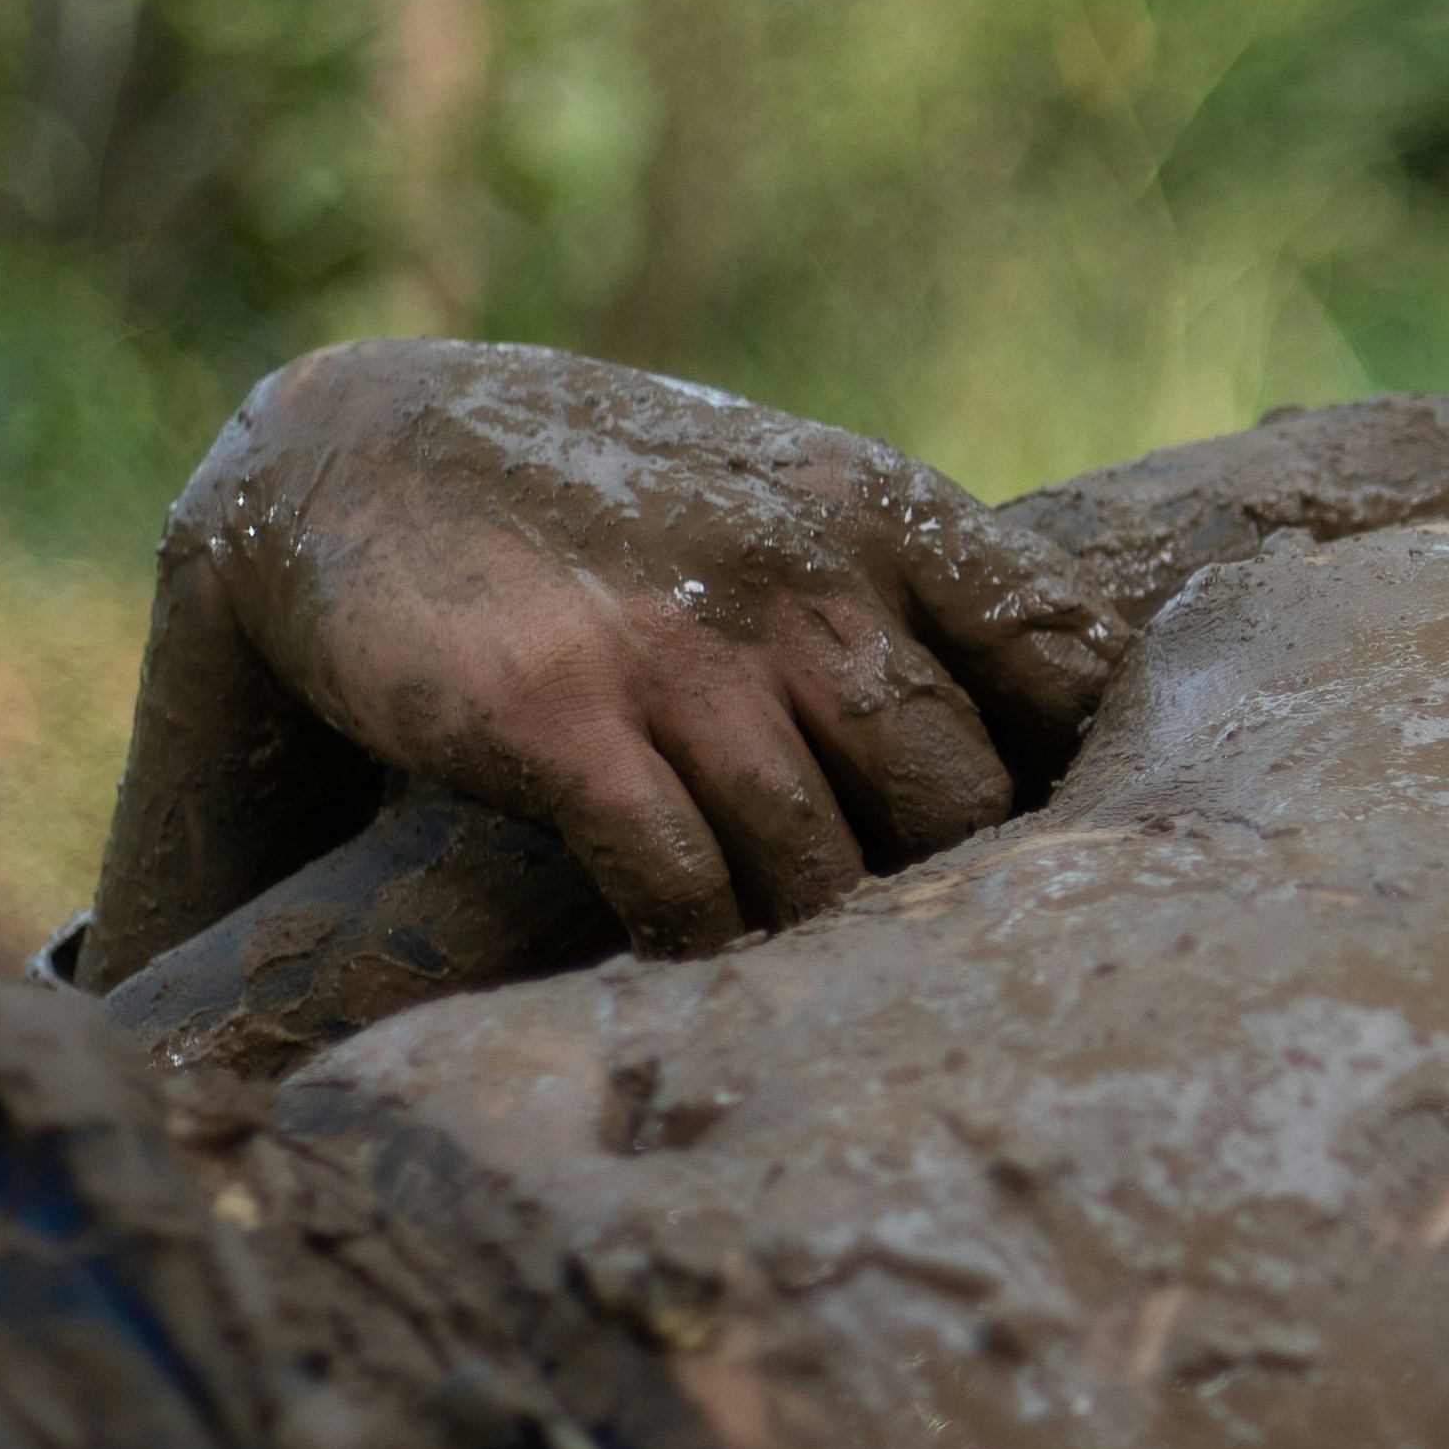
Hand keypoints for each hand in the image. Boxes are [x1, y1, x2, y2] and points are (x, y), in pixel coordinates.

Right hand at [177, 342, 1114, 953]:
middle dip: (949, 898)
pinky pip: (682, 885)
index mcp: (884, 515)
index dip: (1090, 777)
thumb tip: (1051, 751)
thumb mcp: (783, 498)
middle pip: (958, 797)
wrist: (357, 456)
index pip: (1068, 660)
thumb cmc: (605, 506)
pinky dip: (699, 947)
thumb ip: (907, 595)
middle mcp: (805, 578)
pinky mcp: (559, 716)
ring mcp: (682, 648)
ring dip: (817, 943)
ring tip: (806, 991)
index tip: (1076, 857)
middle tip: (925, 971)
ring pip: (824, 864)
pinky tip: (689, 962)